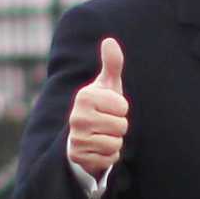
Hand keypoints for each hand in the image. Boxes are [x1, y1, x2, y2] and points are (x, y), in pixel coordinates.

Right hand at [67, 37, 127, 180]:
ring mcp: (76, 138)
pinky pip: (109, 158)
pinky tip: (98, 148)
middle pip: (121, 126)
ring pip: (115, 143)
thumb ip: (112, 64)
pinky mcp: (78, 157)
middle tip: (106, 123)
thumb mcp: (107, 85)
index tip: (109, 108)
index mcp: (85, 96)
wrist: (82, 135)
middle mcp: (77, 117)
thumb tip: (110, 40)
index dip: (121, 109)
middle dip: (119, 127)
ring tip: (102, 135)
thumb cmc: (100, 106)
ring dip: (114, 141)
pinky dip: (108, 156)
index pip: (123, 107)